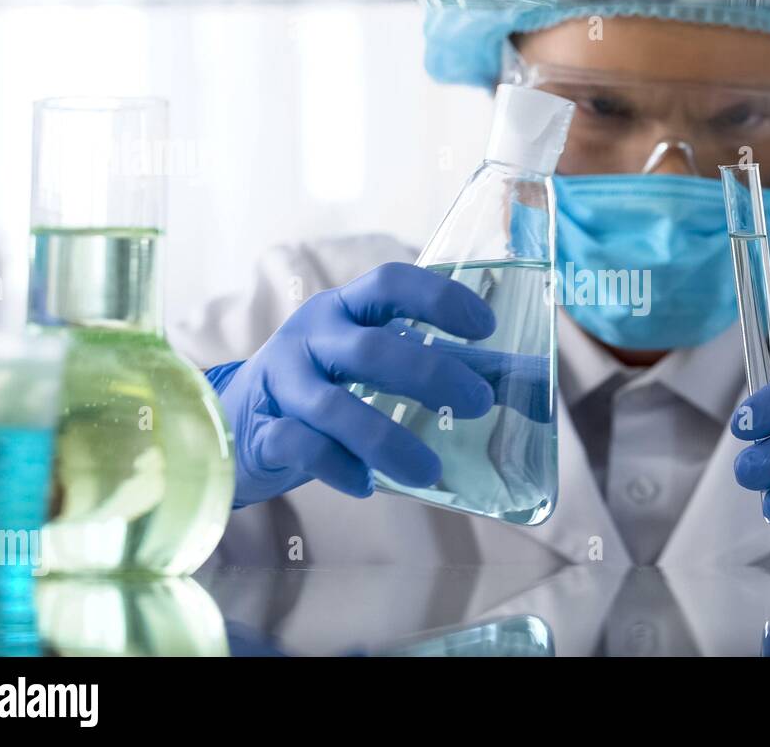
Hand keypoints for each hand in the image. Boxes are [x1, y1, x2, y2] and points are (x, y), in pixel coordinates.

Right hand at [208, 262, 498, 507]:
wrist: (231, 424)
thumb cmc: (328, 388)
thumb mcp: (383, 368)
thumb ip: (458, 372)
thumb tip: (538, 385)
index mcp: (347, 310)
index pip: (391, 283)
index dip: (439, 298)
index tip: (487, 327)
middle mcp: (311, 336)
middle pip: (372, 347)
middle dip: (430, 374)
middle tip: (478, 405)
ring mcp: (282, 382)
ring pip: (334, 405)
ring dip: (388, 439)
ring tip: (429, 469)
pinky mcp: (261, 430)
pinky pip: (299, 445)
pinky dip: (337, 466)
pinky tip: (366, 485)